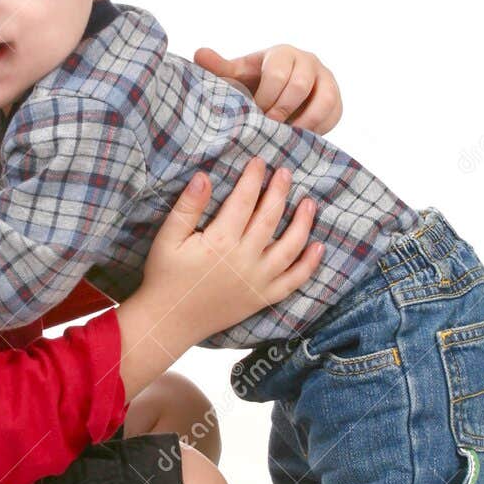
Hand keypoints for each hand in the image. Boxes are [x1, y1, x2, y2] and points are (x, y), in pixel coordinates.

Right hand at [140, 160, 321, 345]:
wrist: (169, 321)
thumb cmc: (165, 277)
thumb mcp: (167, 239)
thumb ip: (187, 207)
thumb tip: (204, 177)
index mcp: (220, 242)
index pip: (243, 201)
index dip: (253, 178)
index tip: (259, 161)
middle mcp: (244, 260)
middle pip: (270, 218)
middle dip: (280, 192)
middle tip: (286, 172)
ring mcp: (257, 281)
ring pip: (290, 247)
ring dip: (302, 223)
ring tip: (309, 202)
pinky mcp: (263, 298)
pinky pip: (294, 281)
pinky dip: (309, 264)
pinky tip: (318, 247)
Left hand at [193, 43, 342, 132]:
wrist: (281, 91)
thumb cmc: (255, 83)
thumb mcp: (238, 75)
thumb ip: (220, 68)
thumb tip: (198, 54)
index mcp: (282, 53)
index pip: (276, 72)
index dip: (264, 96)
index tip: (254, 113)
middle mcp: (308, 61)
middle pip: (300, 85)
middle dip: (282, 110)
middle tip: (267, 127)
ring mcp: (326, 79)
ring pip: (324, 99)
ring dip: (304, 123)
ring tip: (286, 137)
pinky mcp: (337, 99)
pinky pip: (334, 114)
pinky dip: (319, 129)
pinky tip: (300, 139)